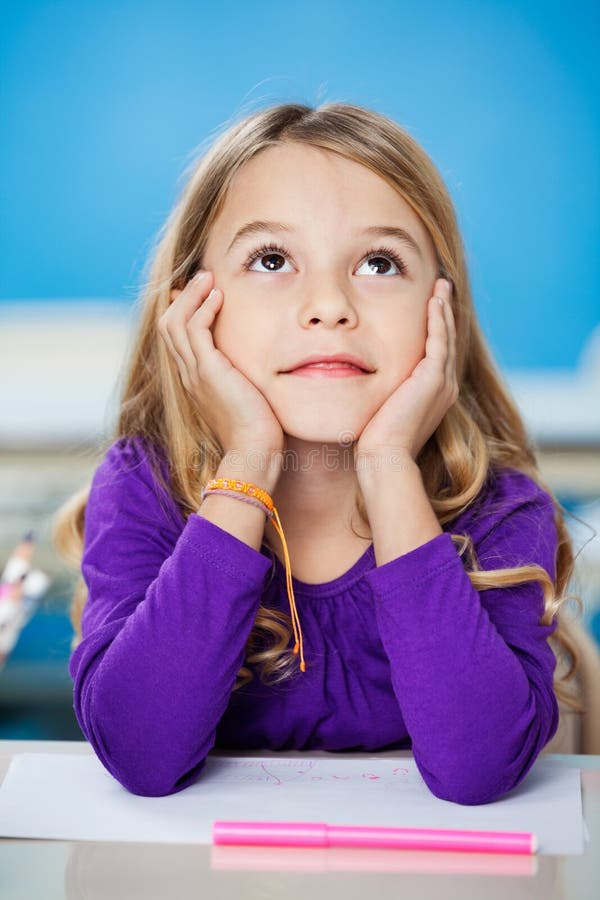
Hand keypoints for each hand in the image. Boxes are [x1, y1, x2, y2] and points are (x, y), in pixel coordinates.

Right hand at [158, 270, 285, 456]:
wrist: (254, 453)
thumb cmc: (258, 433)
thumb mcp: (247, 399)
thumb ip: (244, 380)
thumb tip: (258, 369)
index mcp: (195, 382)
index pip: (177, 338)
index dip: (184, 312)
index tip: (202, 293)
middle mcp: (188, 375)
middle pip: (168, 325)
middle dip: (184, 297)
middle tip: (204, 278)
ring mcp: (194, 373)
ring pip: (175, 321)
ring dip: (192, 295)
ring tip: (209, 278)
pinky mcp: (208, 371)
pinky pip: (194, 328)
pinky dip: (203, 307)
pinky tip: (219, 296)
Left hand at [355, 278, 457, 465]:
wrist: (383, 457)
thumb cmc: (374, 440)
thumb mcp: (380, 408)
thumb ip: (380, 391)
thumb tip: (361, 379)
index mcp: (434, 394)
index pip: (437, 352)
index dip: (435, 328)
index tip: (429, 306)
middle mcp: (444, 387)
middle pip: (447, 340)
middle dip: (444, 313)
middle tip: (441, 288)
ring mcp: (442, 382)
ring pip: (447, 336)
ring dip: (444, 309)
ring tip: (441, 287)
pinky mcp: (433, 378)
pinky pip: (440, 340)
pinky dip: (438, 319)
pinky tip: (434, 301)